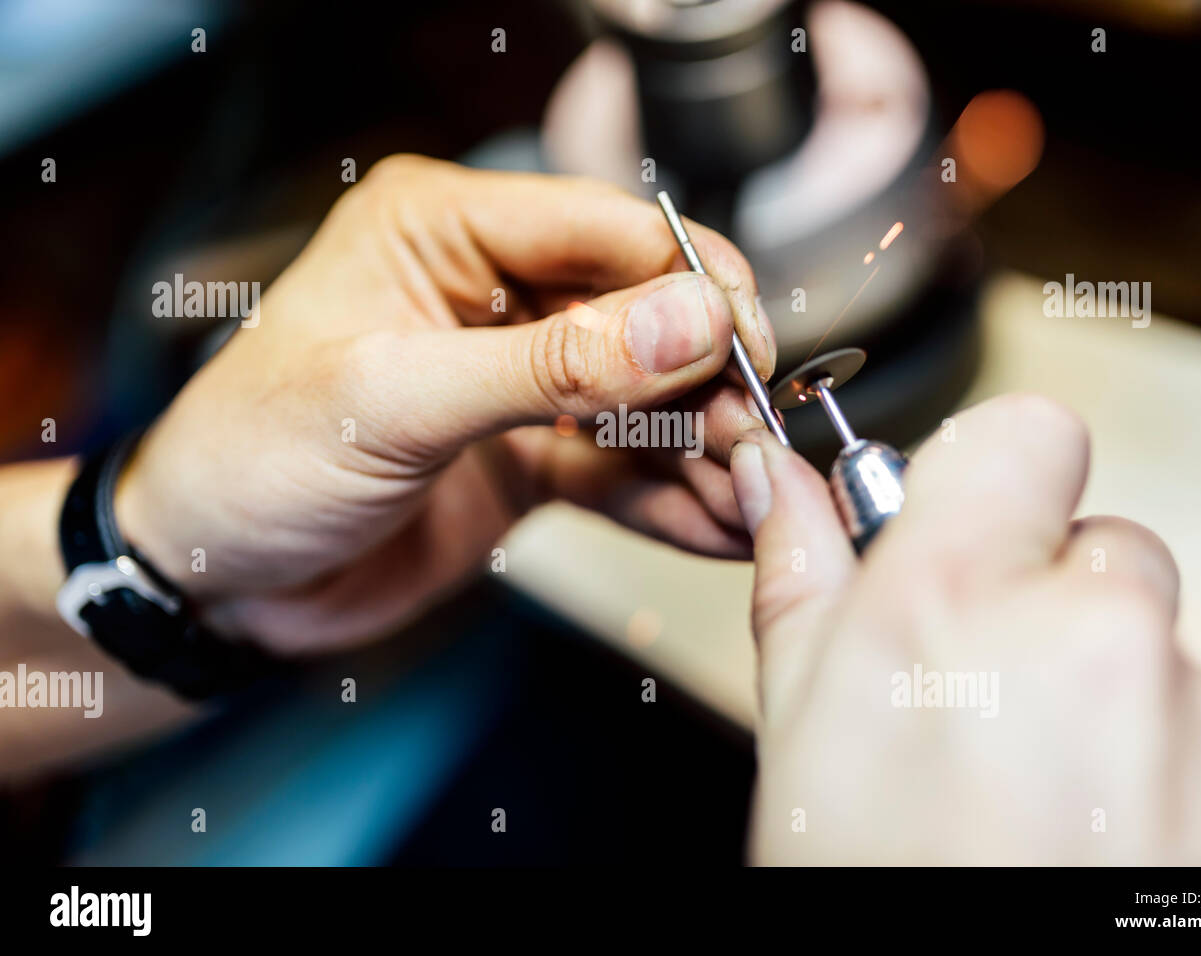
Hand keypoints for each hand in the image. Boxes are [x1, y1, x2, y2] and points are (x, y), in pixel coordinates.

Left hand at [115, 157, 774, 652]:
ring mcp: (517, 379)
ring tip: (752, 493)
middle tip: (754, 431)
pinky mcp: (529, 454)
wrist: (210, 580)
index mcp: (444, 229)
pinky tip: (718, 525)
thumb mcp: (396, 399)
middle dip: (705, 374)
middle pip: (643, 311)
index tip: (742, 347)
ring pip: (644, 396)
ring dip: (701, 445)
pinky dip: (670, 497)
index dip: (689, 282)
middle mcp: (492, 291)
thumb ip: (550, 364)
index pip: (607, 228)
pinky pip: (621, 466)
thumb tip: (687, 319)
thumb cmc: (248, 458)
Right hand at [731, 394, 1200, 863]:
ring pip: (1170, 634)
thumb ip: (803, 582)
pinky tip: (1124, 831)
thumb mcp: (802, 742)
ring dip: (1127, 685)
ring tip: (1061, 794)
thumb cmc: (879, 898)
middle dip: (1054, 606)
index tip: (979, 538)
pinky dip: (1191, 756)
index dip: (995, 484)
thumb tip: (774, 480)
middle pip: (1100, 544)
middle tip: (1000, 713)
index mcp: (947, 607)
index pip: (1023, 434)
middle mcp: (1091, 637)